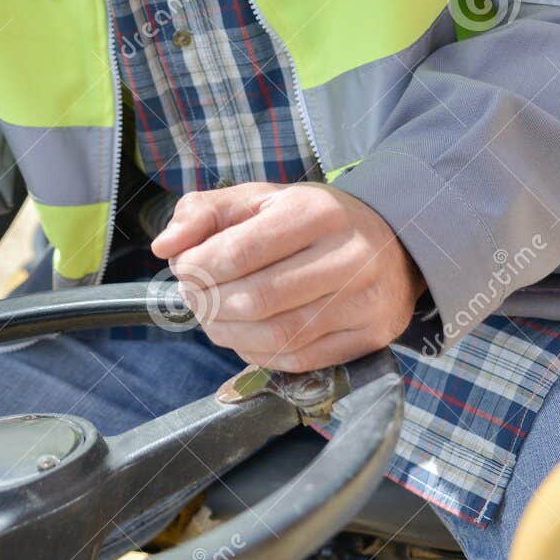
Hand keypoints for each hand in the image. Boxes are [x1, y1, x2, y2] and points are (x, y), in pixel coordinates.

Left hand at [150, 182, 425, 372]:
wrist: (393, 240)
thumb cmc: (311, 219)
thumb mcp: (259, 199)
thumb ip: (205, 212)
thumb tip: (166, 246)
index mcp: (317, 212)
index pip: (241, 250)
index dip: (199, 266)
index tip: (183, 268)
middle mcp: (348, 256)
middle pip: (257, 299)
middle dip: (209, 303)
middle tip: (192, 296)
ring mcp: (365, 301)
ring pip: (278, 336)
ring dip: (228, 334)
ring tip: (211, 317)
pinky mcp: (372, 337)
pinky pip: (300, 359)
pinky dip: (258, 354)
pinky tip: (243, 336)